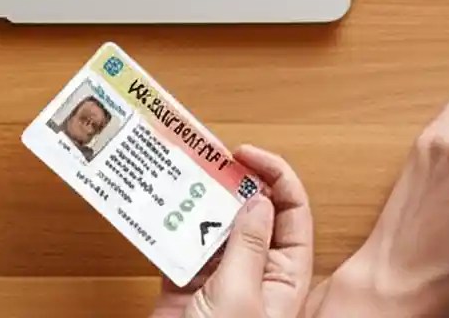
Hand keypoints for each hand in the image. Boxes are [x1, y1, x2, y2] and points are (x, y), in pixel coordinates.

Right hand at [150, 145, 313, 317]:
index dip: (276, 176)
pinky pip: (178, 248)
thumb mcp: (241, 295)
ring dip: (195, 201)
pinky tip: (155, 208)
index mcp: (287, 274)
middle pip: (252, 213)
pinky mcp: (184, 289)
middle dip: (231, 182)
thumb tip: (258, 201)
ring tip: (178, 173)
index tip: (247, 154)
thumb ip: (248, 245)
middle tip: (207, 155)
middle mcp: (257, 273)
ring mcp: (220, 280)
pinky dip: (166, 228)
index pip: (293, 212)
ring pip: (212, 227)